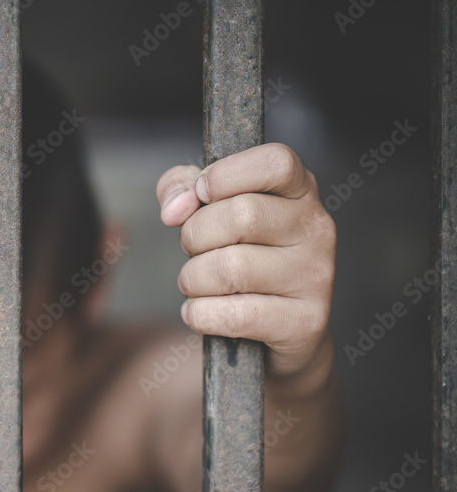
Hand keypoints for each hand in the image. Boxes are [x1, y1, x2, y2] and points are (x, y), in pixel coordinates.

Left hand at [156, 143, 335, 377]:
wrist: (283, 329)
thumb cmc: (242, 257)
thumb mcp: (211, 210)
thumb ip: (183, 188)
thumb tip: (174, 207)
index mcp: (299, 191)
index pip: (275, 162)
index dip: (225, 175)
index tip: (201, 195)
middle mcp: (316, 228)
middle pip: (240, 216)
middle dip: (195, 236)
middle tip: (193, 250)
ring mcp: (315, 276)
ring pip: (230, 268)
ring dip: (193, 279)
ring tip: (197, 284)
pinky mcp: (305, 321)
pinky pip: (234, 314)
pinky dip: (200, 314)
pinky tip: (200, 312)